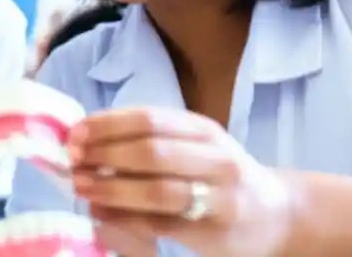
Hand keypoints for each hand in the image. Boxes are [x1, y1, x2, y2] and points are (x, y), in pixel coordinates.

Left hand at [68, 107, 298, 256]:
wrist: (278, 216)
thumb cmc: (220, 177)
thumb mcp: (195, 148)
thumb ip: (150, 141)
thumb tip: (86, 142)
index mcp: (203, 130)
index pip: (149, 119)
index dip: (107, 125)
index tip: (74, 134)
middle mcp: (216, 158)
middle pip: (151, 151)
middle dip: (105, 155)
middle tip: (73, 162)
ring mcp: (220, 197)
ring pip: (157, 190)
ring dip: (112, 189)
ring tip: (82, 188)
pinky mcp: (216, 232)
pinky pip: (163, 225)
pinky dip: (127, 220)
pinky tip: (103, 216)